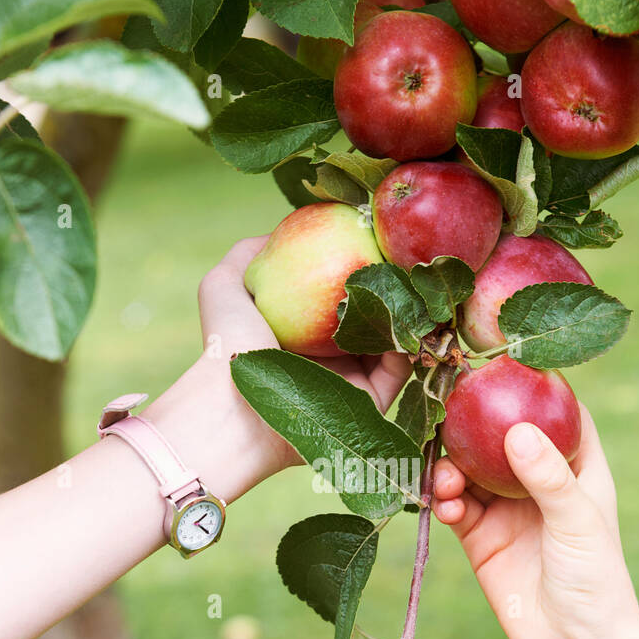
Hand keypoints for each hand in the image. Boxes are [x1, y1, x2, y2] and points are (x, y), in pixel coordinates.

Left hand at [145, 237, 411, 502]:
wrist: (232, 408)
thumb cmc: (224, 344)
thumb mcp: (223, 286)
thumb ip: (247, 256)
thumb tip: (279, 231)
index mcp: (302, 331)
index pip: (339, 294)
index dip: (358, 267)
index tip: (373, 240)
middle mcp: (329, 354)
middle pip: (372, 315)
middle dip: (391, 287)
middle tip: (404, 259)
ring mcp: (352, 378)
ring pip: (392, 340)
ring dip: (407, 312)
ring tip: (415, 282)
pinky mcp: (369, 403)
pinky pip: (400, 369)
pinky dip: (411, 342)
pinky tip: (411, 313)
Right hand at [433, 405, 638, 638]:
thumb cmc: (595, 582)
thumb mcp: (577, 522)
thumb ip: (548, 478)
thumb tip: (517, 431)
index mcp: (577, 467)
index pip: (559, 412)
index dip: (534, 384)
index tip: (502, 359)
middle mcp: (539, 481)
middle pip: (501, 434)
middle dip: (473, 421)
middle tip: (447, 407)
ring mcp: (507, 507)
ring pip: (470, 468)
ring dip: (452, 465)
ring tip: (446, 478)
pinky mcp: (480, 537)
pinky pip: (454, 505)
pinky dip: (444, 499)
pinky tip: (443, 504)